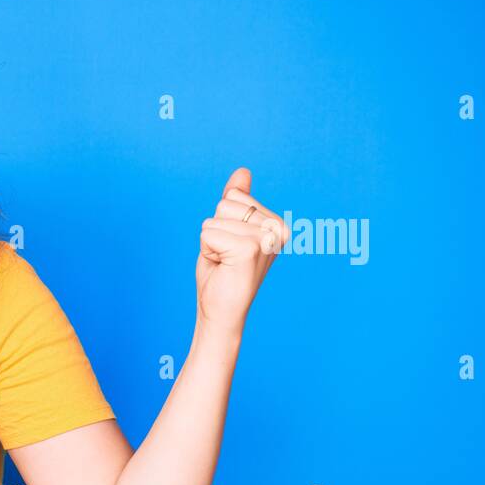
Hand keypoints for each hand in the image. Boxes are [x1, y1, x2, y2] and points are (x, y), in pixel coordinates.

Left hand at [196, 167, 288, 334]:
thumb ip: (237, 202)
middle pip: (224, 205)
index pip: (233, 197)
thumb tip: (243, 171)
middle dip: (215, 232)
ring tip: (225, 263)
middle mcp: (277, 229)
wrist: (221, 313)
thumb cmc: (223, 275)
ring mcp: (265, 238)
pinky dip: (207, 251)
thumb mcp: (228, 231)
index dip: (221, 223)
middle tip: (226, 258)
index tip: (230, 248)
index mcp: (277, 223)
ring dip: (211, 242)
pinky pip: (208, 233)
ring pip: (214, 219)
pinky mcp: (249, 248)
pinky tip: (222, 267)